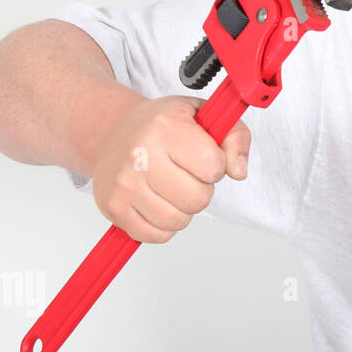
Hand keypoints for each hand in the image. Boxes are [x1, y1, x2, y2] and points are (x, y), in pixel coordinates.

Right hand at [87, 95, 250, 243]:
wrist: (113, 130)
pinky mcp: (113, 207)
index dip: (216, 166)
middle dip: (202, 190)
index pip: (213, 167)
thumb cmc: (164, 126)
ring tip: (173, 187)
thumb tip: (238, 172)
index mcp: (166, 126)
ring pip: (178, 221)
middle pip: (198, 199)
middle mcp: (140, 155)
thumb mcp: (206, 115)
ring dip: (184, 209)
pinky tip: (158, 202)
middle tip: (187, 174)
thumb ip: (236, 138)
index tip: (204, 157)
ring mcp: (123, 183)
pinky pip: (155, 235)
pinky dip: (164, 226)